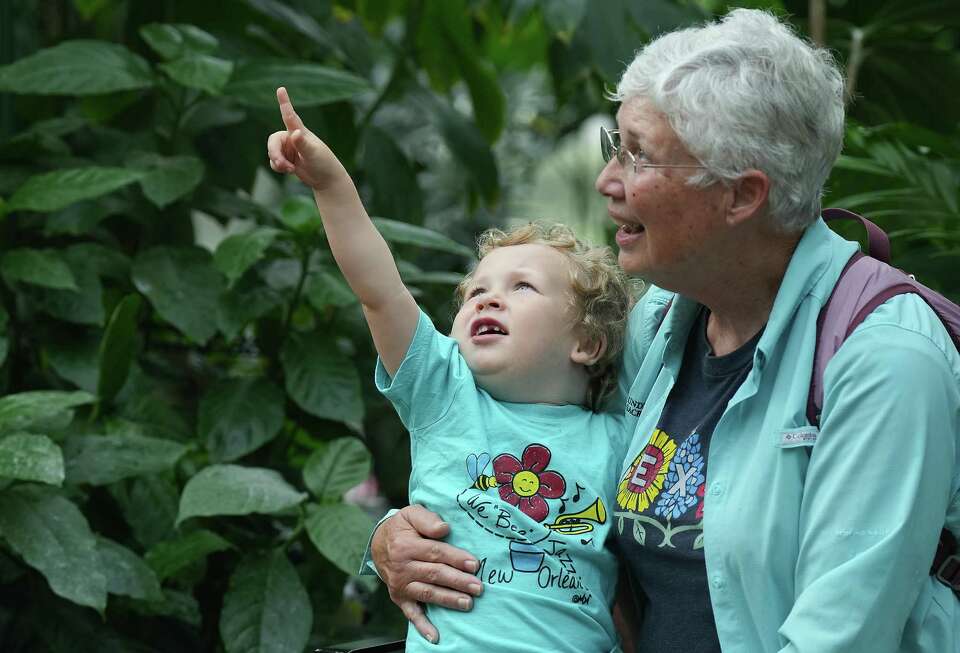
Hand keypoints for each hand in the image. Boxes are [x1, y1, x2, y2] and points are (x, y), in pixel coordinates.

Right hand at [266, 86, 349, 190]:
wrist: (326, 179)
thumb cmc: (324, 163)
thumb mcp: (314, 154)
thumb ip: (303, 144)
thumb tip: (295, 133)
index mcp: (301, 132)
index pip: (290, 116)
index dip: (284, 102)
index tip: (281, 88)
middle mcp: (292, 138)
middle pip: (273, 141)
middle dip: (275, 153)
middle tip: (281, 165)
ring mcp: (289, 148)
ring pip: (272, 152)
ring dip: (277, 162)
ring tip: (290, 169)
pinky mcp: (286, 159)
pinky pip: (274, 161)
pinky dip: (278, 167)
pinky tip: (289, 171)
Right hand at [372, 505, 482, 643]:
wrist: (378, 543)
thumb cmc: (402, 528)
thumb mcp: (411, 514)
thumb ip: (427, 519)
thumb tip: (444, 529)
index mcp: (406, 546)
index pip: (436, 553)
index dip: (456, 558)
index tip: (475, 564)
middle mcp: (402, 568)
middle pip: (435, 575)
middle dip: (458, 581)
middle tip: (478, 587)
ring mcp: (401, 585)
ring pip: (427, 593)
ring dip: (448, 600)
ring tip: (467, 603)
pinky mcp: (400, 598)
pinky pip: (411, 613)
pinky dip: (423, 626)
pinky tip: (435, 636)